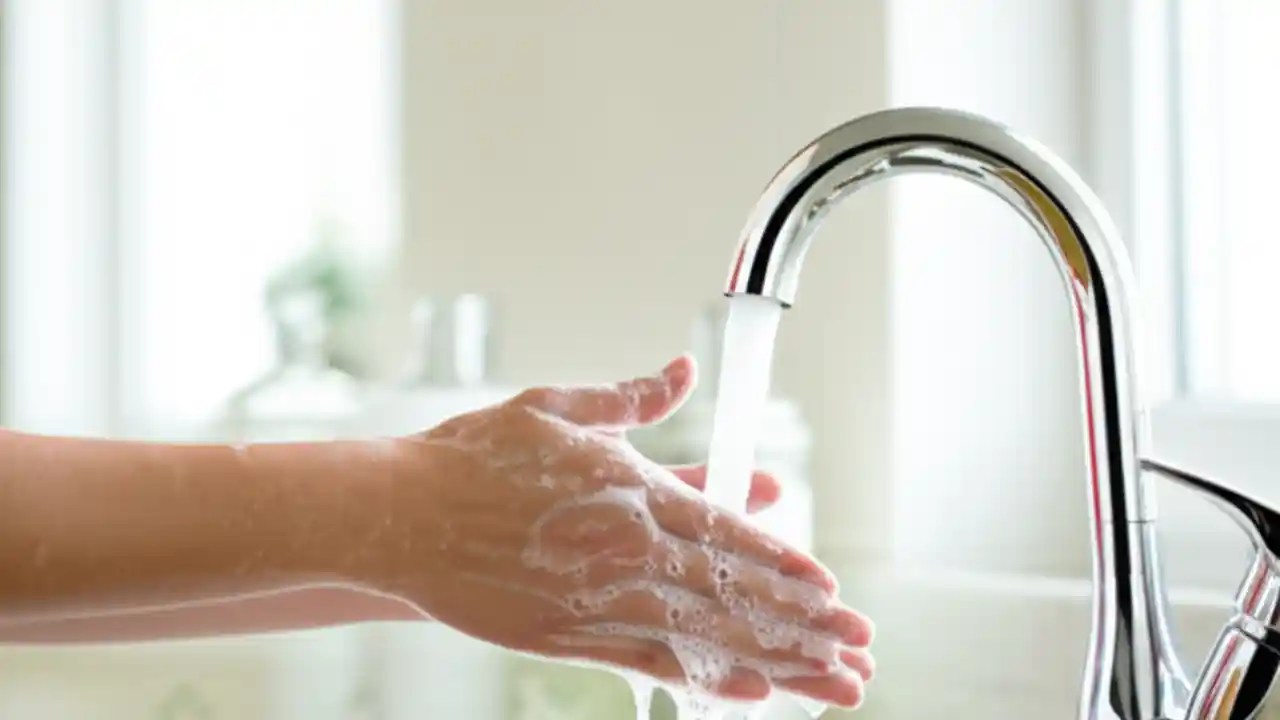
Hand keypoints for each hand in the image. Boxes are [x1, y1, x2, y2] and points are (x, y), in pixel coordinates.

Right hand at [378, 356, 874, 707]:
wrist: (399, 515)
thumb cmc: (473, 457)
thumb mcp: (556, 408)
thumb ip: (630, 398)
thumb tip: (681, 370)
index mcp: (630, 490)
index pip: (728, 531)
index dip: (783, 563)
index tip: (830, 589)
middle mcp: (626, 549)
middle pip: (732, 591)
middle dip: (802, 622)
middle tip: (857, 647)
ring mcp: (598, 600)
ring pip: (705, 635)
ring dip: (775, 659)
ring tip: (828, 682)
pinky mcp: (568, 636)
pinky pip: (649, 663)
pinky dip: (704, 679)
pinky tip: (749, 694)